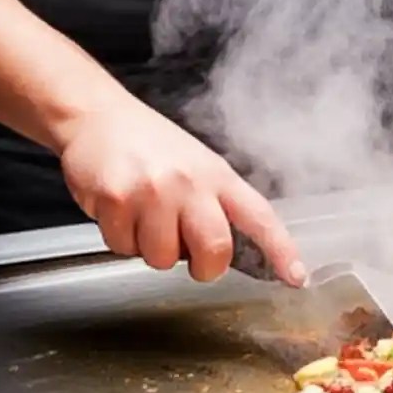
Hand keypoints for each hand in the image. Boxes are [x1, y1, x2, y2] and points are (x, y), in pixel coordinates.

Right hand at [58, 96, 305, 285]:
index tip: (297, 277)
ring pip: (162, 258)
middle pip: (215, 250)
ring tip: (145, 216)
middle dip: (205, 266)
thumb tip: (233, 251)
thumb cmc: (150, 145)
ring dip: (151, 248)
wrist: (95, 115)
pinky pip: (123, 248)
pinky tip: (120, 209)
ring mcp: (153, 191)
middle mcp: (190, 183)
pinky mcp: (117, 199)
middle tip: (191, 255)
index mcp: (219, 177)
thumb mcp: (199, 166)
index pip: (260, 218)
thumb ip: (218, 204)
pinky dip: (120, 238)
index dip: (282, 250)